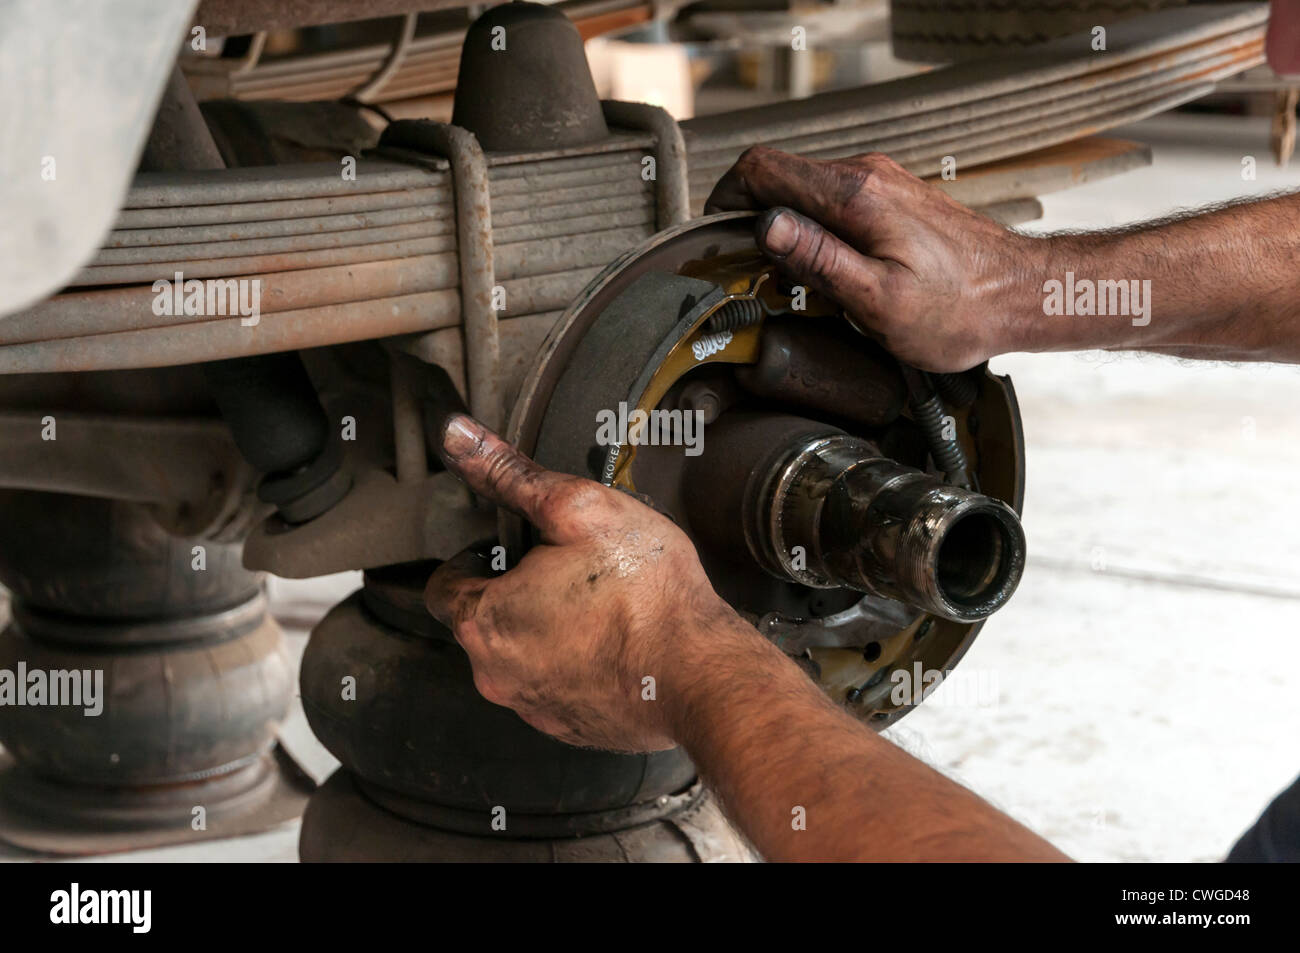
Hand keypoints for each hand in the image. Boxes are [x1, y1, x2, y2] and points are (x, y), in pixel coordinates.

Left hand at [424, 414, 750, 751]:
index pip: (444, 587)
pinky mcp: (572, 729)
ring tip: (598, 605)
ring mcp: (535, 708)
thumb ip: (512, 475)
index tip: (513, 549)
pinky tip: (614, 643)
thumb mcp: (579, 509)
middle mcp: (498, 675)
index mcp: (486, 622)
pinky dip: (576, 666)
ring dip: (547, 632)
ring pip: (522, 659)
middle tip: (568, 570)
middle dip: (517, 594)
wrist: (700, 675)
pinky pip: (558, 689)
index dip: (475, 560)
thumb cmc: (645, 595)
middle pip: (484, 624)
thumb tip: (462, 440)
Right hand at [706, 146, 1037, 371]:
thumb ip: (819, 259)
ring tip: (790, 280)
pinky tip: (826, 272)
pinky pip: (834, 203)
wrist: (1020, 295)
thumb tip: (767, 227)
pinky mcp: (893, 198)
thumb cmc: (959, 309)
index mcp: (856, 196)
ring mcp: (882, 183)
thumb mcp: (878, 301)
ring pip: (806, 191)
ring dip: (786, 229)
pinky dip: (816, 232)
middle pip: (780, 177)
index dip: (727, 199)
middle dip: (754, 219)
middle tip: (752, 271)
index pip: (763, 168)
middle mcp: (867, 176)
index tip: (719, 237)